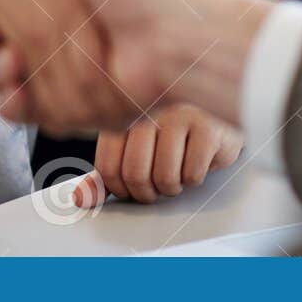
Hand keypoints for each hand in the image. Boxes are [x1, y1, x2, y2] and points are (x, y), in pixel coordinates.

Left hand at [81, 104, 242, 205]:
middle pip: (135, 175)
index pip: (107, 167)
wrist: (219, 102)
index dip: (120, 189)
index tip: (131, 188)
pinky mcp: (208, 128)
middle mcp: (148, 109)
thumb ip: (110, 171)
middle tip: (157, 186)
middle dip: (147, 193)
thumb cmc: (172, 128)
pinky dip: (194, 178)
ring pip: (165, 178)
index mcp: (123, 112)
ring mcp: (179, 115)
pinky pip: (192, 174)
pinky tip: (197, 159)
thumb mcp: (135, 144)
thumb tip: (81, 198)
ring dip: (172, 186)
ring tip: (177, 170)